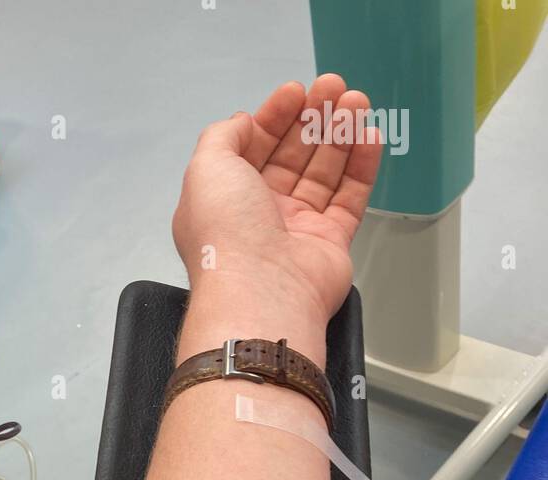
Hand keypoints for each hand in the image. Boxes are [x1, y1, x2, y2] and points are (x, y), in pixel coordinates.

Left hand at [172, 75, 382, 329]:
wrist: (261, 294)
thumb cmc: (227, 233)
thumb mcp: (207, 168)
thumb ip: (222, 136)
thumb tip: (242, 122)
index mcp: (226, 199)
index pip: (254, 148)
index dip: (274, 117)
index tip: (296, 92)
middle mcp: (259, 215)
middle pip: (292, 156)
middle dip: (313, 118)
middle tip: (334, 88)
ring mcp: (296, 230)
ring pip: (324, 173)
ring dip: (341, 134)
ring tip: (356, 102)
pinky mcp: (330, 244)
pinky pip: (350, 199)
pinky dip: (361, 165)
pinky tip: (370, 134)